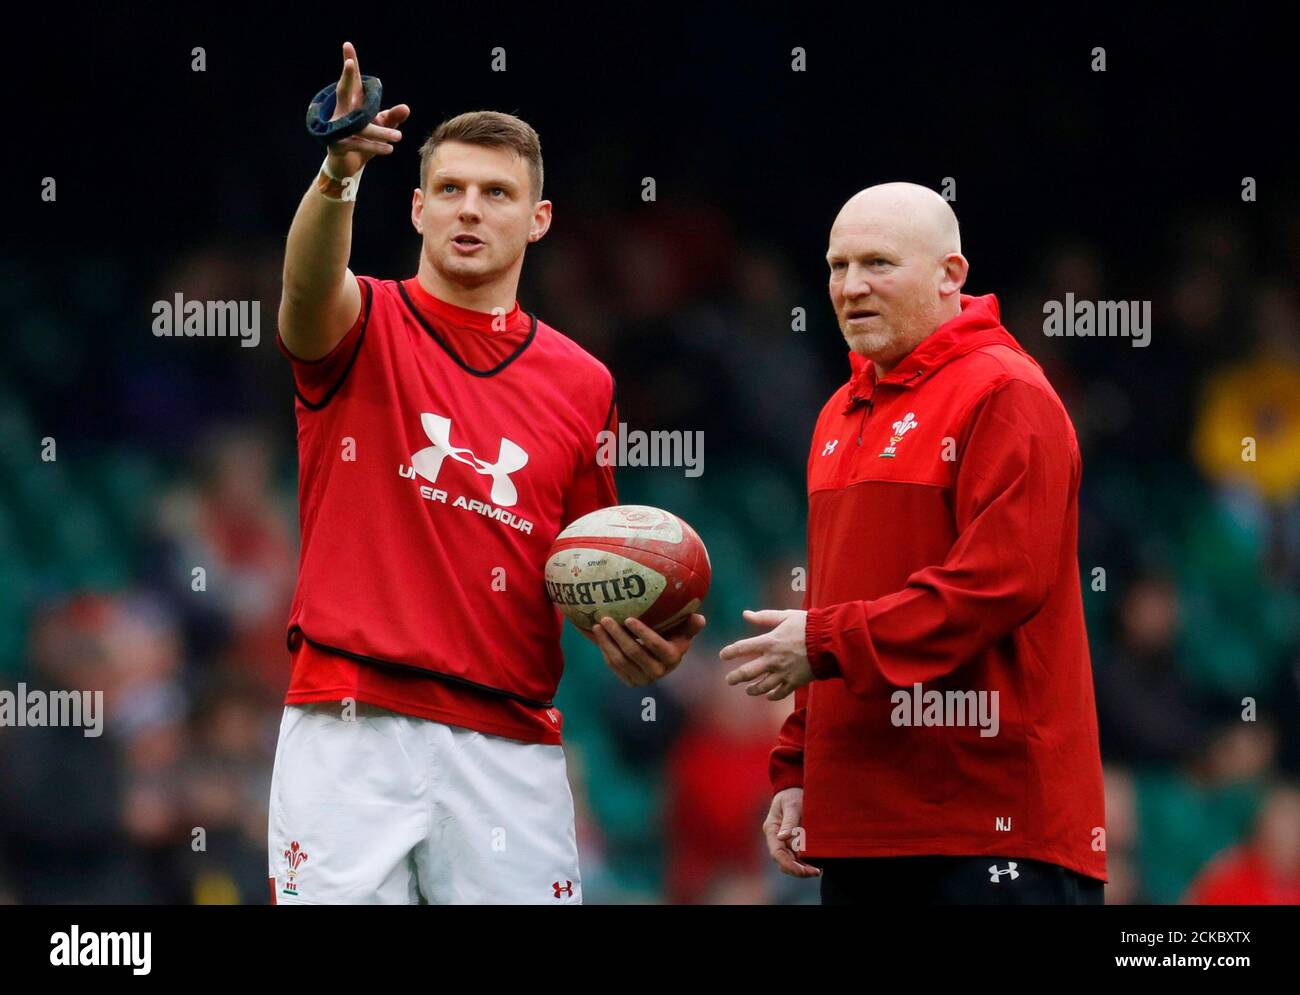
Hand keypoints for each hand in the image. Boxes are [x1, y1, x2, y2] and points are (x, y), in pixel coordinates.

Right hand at [325, 41, 410, 176]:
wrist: (348, 165)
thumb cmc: (365, 140)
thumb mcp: (382, 126)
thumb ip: (393, 116)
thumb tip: (406, 108)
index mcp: (352, 103)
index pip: (352, 82)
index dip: (350, 65)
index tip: (347, 45)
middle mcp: (342, 111)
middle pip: (343, 91)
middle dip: (346, 77)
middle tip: (348, 63)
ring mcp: (337, 127)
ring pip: (359, 125)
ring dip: (380, 131)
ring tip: (399, 136)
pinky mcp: (338, 144)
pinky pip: (358, 144)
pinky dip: (375, 147)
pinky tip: (390, 149)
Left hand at [581, 613, 705, 686]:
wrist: (663, 661)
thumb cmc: (673, 638)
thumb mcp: (684, 632)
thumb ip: (691, 625)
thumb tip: (700, 617)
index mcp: (672, 657)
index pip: (655, 645)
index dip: (642, 633)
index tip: (628, 619)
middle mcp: (657, 671)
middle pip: (633, 653)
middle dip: (618, 635)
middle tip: (606, 618)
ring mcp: (642, 679)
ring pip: (620, 660)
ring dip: (607, 642)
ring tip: (599, 625)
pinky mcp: (630, 681)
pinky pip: (614, 666)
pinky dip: (605, 650)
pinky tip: (599, 635)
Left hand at [719, 609, 813, 700]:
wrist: (830, 641)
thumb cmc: (808, 625)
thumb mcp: (785, 616)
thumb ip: (764, 617)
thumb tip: (745, 614)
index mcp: (769, 642)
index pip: (742, 648)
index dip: (729, 652)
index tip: (723, 656)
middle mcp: (772, 660)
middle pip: (747, 672)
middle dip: (735, 677)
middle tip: (729, 680)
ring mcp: (783, 672)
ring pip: (762, 686)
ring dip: (753, 689)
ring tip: (748, 690)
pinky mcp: (795, 681)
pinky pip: (780, 693)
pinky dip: (772, 696)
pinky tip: (768, 696)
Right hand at [764, 788, 820, 877]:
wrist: (793, 789)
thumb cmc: (792, 795)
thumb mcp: (792, 805)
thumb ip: (789, 821)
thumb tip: (782, 837)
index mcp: (771, 829)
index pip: (777, 853)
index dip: (790, 865)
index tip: (805, 870)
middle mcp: (775, 838)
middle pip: (783, 861)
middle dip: (798, 870)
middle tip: (816, 872)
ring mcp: (782, 841)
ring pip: (789, 861)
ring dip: (802, 868)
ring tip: (818, 870)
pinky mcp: (791, 841)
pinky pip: (796, 856)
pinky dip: (805, 862)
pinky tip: (816, 863)